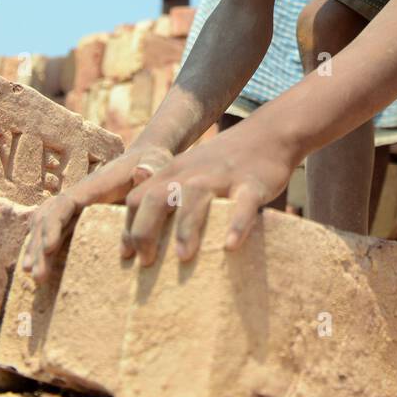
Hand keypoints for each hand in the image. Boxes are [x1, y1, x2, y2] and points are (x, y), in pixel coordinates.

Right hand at [22, 142, 174, 282]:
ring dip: (36, 248)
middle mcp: (78, 195)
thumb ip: (150, 168)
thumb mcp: (155, 162)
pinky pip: (55, 230)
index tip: (49, 247)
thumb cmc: (151, 163)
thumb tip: (142, 171)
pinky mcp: (80, 216)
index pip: (64, 203)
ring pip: (46, 225)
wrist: (147, 158)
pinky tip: (39, 266)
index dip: (53, 224)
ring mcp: (77, 205)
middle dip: (39, 245)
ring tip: (34, 276)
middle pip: (48, 217)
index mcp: (93, 186)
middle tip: (38, 274)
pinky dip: (42, 246)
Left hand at [122, 123, 294, 267]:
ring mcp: (222, 177)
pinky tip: (231, 246)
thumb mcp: (190, 170)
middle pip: (156, 197)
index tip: (126, 256)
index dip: (128, 228)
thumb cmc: (225, 163)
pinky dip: (237, 224)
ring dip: (186, 227)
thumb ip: (169, 193)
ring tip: (183, 257)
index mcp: (174, 172)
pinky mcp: (252, 183)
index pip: (138, 198)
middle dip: (146, 230)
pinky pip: (243, 204)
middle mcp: (192, 173)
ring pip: (195, 197)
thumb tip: (148, 238)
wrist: (270, 134)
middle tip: (147, 262)